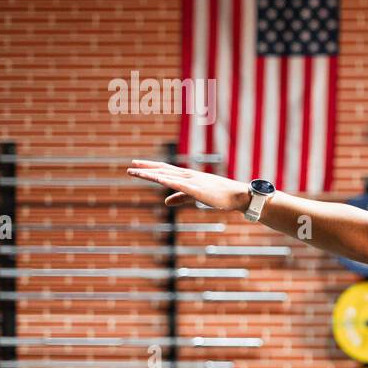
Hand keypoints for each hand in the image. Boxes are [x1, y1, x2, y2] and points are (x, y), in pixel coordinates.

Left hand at [126, 160, 250, 211]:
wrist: (238, 195)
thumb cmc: (220, 196)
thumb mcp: (196, 196)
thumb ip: (180, 198)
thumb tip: (165, 202)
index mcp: (188, 177)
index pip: (166, 170)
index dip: (151, 167)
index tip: (136, 166)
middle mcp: (188, 175)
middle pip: (163, 170)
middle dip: (146, 168)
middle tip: (130, 166)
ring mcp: (192, 181)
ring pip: (166, 175)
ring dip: (150, 173)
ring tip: (135, 171)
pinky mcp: (196, 188)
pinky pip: (178, 184)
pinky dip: (166, 180)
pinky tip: (156, 178)